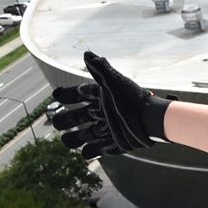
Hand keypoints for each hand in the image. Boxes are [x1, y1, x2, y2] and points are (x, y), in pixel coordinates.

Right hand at [51, 51, 170, 158]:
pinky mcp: (116, 143)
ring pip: (87, 135)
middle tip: (57, 122)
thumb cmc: (134, 99)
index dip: (67, 95)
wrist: (152, 119)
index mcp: (102, 98)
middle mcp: (103, 113)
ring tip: (66, 140)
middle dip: (66, 119)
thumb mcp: (115, 82)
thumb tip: (87, 54)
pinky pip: (101, 150)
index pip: (79, 95)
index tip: (56, 95)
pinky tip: (85, 153)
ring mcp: (109, 129)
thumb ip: (100, 69)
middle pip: (79, 117)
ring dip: (75, 138)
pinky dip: (92, 152)